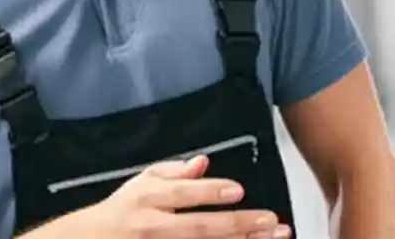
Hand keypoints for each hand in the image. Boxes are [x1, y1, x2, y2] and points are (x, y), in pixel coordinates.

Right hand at [26, 156, 292, 238]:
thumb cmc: (121, 212)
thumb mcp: (140, 183)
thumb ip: (173, 173)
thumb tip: (203, 162)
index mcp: (146, 200)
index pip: (181, 194)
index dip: (210, 192)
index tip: (238, 191)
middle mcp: (152, 226)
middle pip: (199, 227)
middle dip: (238, 224)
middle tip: (270, 221)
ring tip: (273, 237)